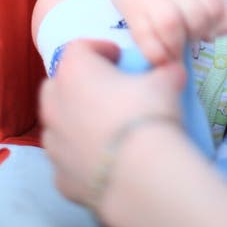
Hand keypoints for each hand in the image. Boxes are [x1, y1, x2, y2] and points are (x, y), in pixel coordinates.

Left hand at [39, 40, 185, 205]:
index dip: (99, 49)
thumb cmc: (147, 114)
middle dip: (78, 84)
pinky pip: (67, 160)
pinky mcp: (60, 178)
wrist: (140, 174)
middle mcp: (55, 104)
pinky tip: (106, 160)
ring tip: (106, 127)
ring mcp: (54, 144)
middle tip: (107, 90)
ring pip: (57, 124)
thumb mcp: (165, 81)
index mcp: (75, 71)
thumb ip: (164, 72)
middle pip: (58, 85)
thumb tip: (172, 72)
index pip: (78, 48)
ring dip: (76, 121)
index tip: (118, 57)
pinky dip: (81, 157)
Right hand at [127, 0, 226, 65]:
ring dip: (178, 45)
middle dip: (198, 33)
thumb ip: (219, 12)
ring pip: (171, 23)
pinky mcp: (135, 21)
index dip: (216, 25)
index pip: (214, 4)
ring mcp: (153, 2)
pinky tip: (164, 57)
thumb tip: (221, 32)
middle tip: (192, 39)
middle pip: (195, 15)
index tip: (209, 34)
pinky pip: (147, 40)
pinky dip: (159, 55)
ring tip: (177, 51)